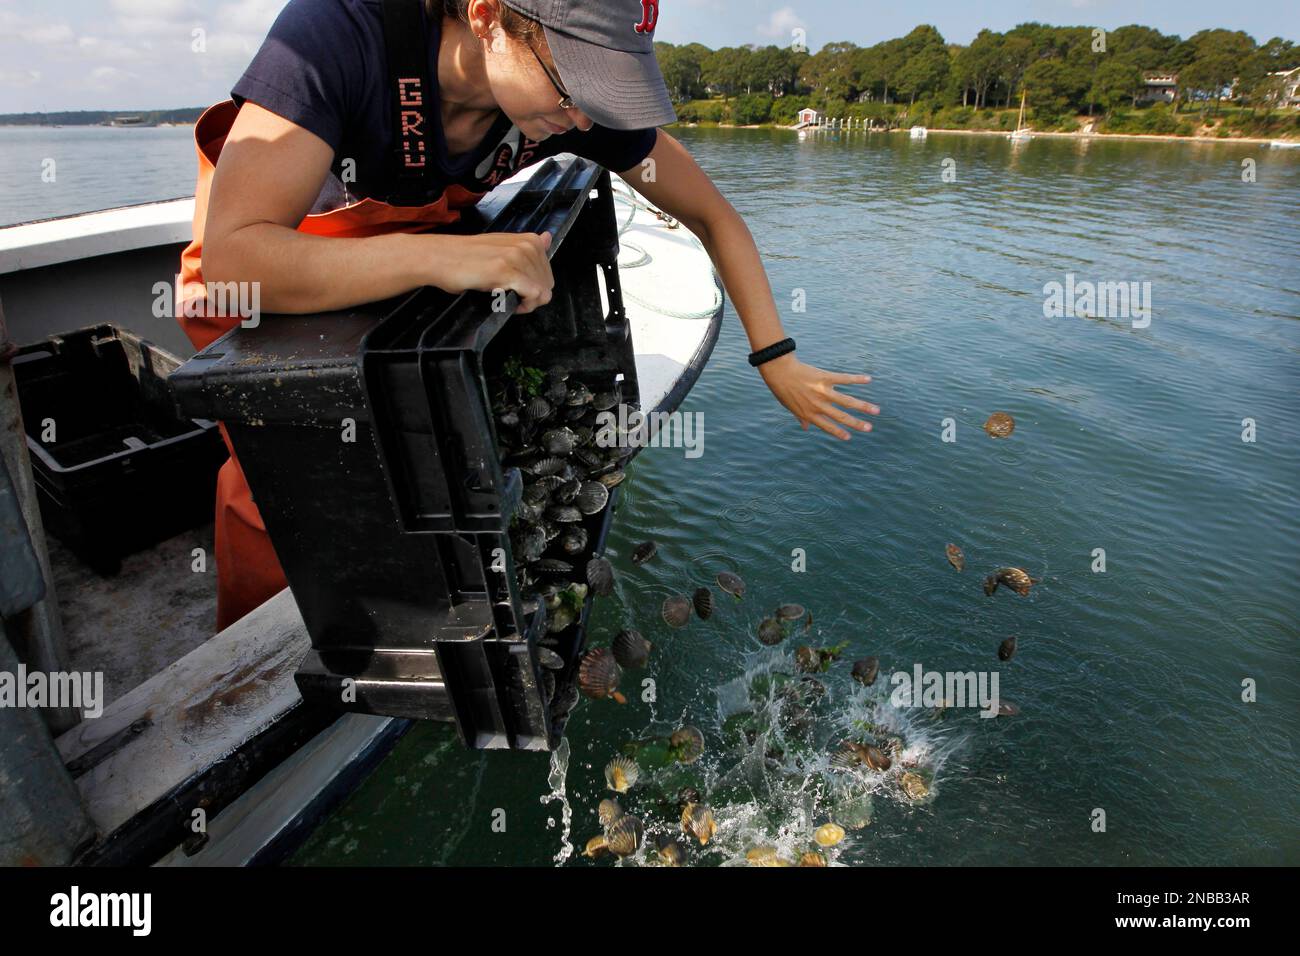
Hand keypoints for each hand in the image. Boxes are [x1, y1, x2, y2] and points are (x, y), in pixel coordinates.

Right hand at [425, 232, 553, 312]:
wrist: (441, 258)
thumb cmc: (467, 257)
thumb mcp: (502, 247)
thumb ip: (526, 247)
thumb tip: (547, 238)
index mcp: (528, 240)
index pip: (548, 273)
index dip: (534, 287)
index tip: (517, 290)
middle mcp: (526, 246)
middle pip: (547, 285)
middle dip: (532, 297)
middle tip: (510, 296)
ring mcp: (517, 257)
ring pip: (542, 293)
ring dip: (526, 302)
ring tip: (505, 298)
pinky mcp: (508, 271)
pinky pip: (534, 295)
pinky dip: (524, 305)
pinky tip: (507, 302)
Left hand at [757, 353, 878, 439]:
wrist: (779, 371)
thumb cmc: (783, 390)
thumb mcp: (791, 407)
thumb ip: (801, 417)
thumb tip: (805, 428)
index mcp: (810, 414)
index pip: (827, 426)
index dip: (838, 432)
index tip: (850, 437)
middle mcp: (818, 405)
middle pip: (841, 416)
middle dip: (856, 423)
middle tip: (869, 428)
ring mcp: (823, 392)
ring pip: (847, 401)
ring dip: (863, 406)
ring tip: (876, 411)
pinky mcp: (825, 377)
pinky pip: (844, 379)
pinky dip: (857, 379)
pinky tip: (868, 379)